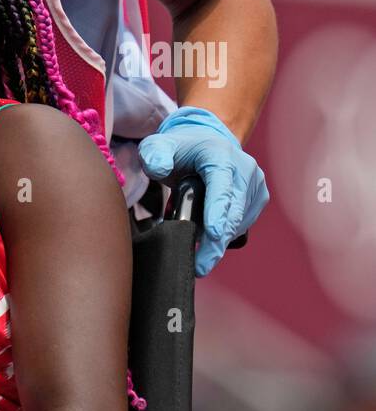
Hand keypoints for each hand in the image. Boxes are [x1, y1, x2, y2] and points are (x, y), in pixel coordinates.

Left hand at [138, 107, 268, 276]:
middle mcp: (245, 169)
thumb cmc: (179, 149)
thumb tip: (160, 169)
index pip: (222, 186)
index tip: (214, 234)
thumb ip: (153, 154)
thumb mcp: (158, 146)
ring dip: (218, 241)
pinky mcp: (257, 200)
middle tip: (200, 267)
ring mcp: (255, 185)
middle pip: (233, 212)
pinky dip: (224, 236)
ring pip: (238, 223)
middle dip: (217, 242)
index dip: (218, 211)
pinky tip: (207, 239)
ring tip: (195, 249)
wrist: (204, 143)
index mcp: (221, 155)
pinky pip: (242, 225)